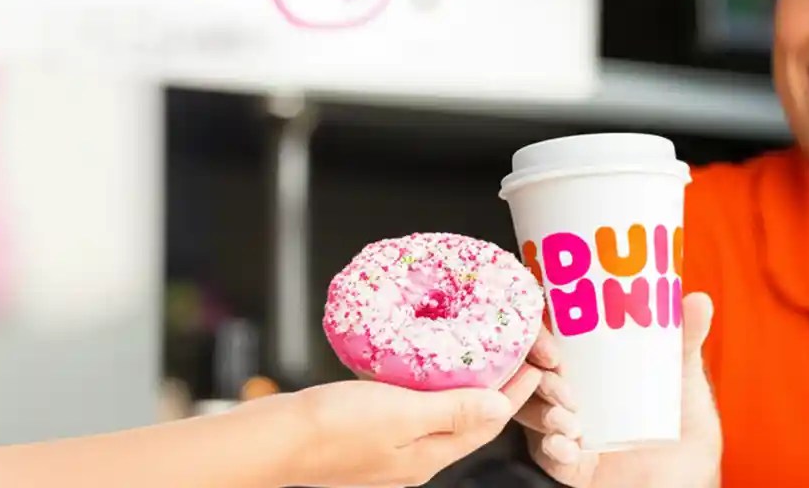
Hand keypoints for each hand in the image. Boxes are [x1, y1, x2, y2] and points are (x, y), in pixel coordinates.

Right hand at [267, 365, 540, 486]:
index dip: (518, 390)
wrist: (269, 444)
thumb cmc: (328, 430)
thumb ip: (452, 411)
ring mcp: (392, 448)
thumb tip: (502, 407)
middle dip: (501, 386)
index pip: (491, 421)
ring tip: (483, 353)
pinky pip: (417, 408)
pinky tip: (428, 366)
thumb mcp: (400, 414)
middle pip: (474, 419)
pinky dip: (434, 385)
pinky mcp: (370, 433)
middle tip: (518, 351)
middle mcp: (416, 457)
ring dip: (469, 384)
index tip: (538, 360)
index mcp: (429, 455)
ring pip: (447, 413)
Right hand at [517, 292, 720, 487]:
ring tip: (568, 418)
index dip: (539, 332)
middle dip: (538, 371)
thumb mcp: (684, 375)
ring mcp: (564, 425)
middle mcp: (567, 388)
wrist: (691, 474)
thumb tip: (700, 300)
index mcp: (586, 360)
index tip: (552, 338)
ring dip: (543, 411)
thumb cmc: (683, 418)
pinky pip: (547, 453)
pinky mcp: (567, 461)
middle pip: (531, 371)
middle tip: (558, 374)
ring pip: (531, 411)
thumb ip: (686, 339)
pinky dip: (554, 448)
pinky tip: (568, 448)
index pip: (549, 335)